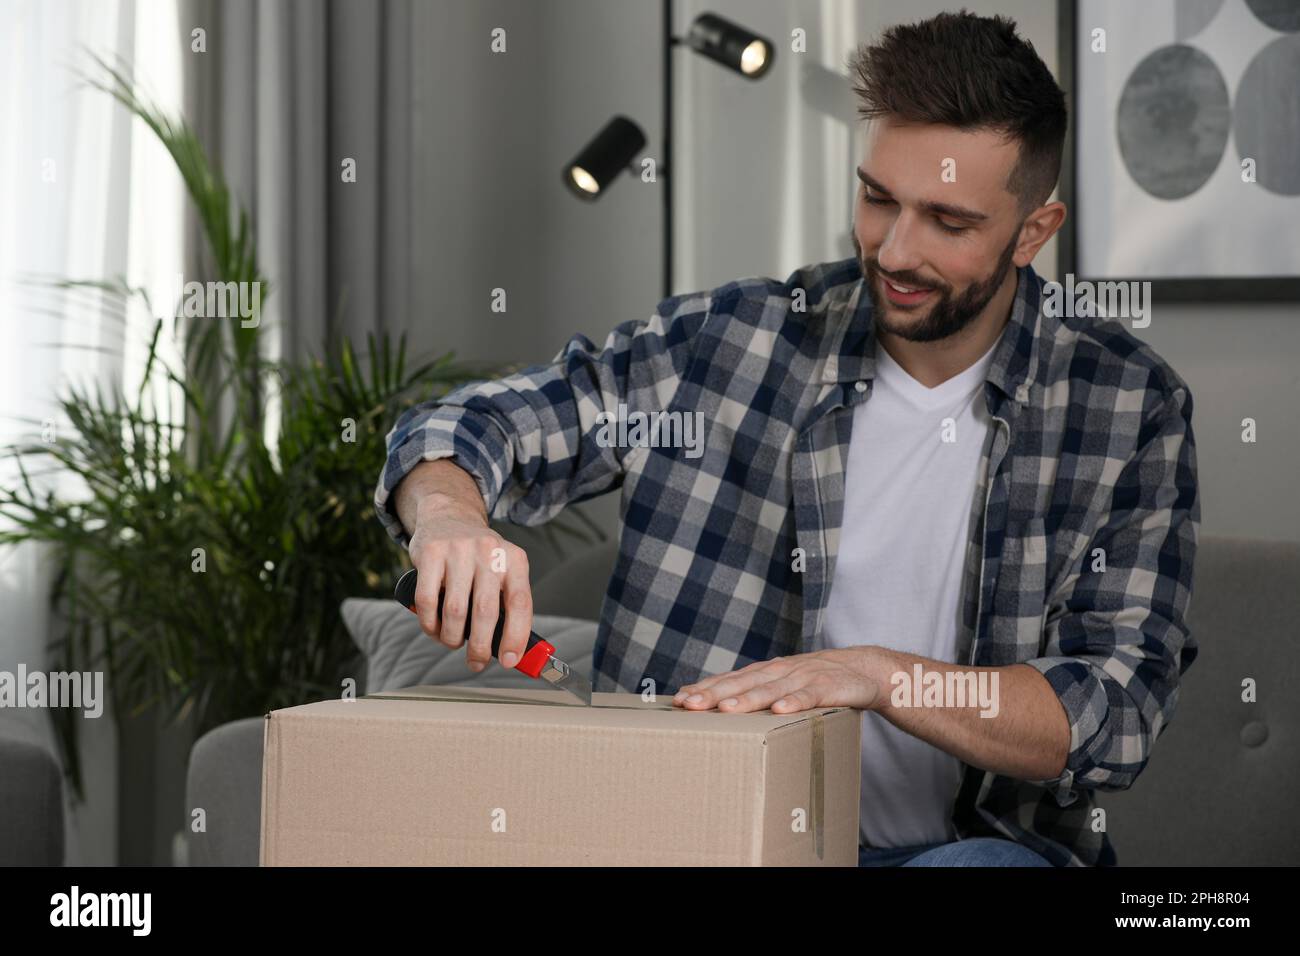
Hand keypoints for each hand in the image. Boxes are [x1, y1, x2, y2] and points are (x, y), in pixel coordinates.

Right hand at [406, 497, 532, 672]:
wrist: (449, 516)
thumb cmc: (480, 557)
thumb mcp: (503, 569)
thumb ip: (508, 603)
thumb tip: (511, 652)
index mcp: (515, 559)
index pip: (521, 603)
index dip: (515, 636)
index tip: (509, 660)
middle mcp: (489, 552)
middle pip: (486, 612)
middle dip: (481, 647)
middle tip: (476, 662)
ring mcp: (459, 550)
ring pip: (455, 611)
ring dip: (452, 638)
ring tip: (453, 642)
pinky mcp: (430, 553)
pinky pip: (427, 601)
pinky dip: (430, 624)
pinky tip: (435, 629)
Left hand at [671, 648, 884, 713]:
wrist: (863, 670)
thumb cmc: (816, 683)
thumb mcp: (785, 687)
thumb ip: (759, 697)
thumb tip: (724, 716)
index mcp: (765, 673)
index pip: (728, 680)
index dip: (704, 688)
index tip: (678, 699)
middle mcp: (779, 671)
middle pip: (741, 683)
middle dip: (714, 694)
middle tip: (689, 704)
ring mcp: (803, 676)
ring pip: (770, 689)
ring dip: (748, 699)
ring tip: (726, 709)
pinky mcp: (828, 686)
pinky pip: (809, 695)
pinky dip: (795, 702)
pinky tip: (781, 710)